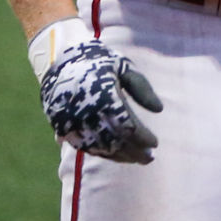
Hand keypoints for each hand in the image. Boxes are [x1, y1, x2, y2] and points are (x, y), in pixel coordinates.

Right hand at [31, 20, 162, 163]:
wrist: (60, 62)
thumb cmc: (99, 63)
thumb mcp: (123, 67)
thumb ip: (141, 87)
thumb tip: (159, 109)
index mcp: (105, 96)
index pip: (128, 127)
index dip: (143, 138)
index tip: (155, 143)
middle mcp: (88, 112)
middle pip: (116, 142)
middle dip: (135, 152)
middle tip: (149, 157)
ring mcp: (73, 122)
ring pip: (101, 147)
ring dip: (120, 156)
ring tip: (136, 158)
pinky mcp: (63, 127)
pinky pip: (85, 146)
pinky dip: (103, 152)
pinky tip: (116, 154)